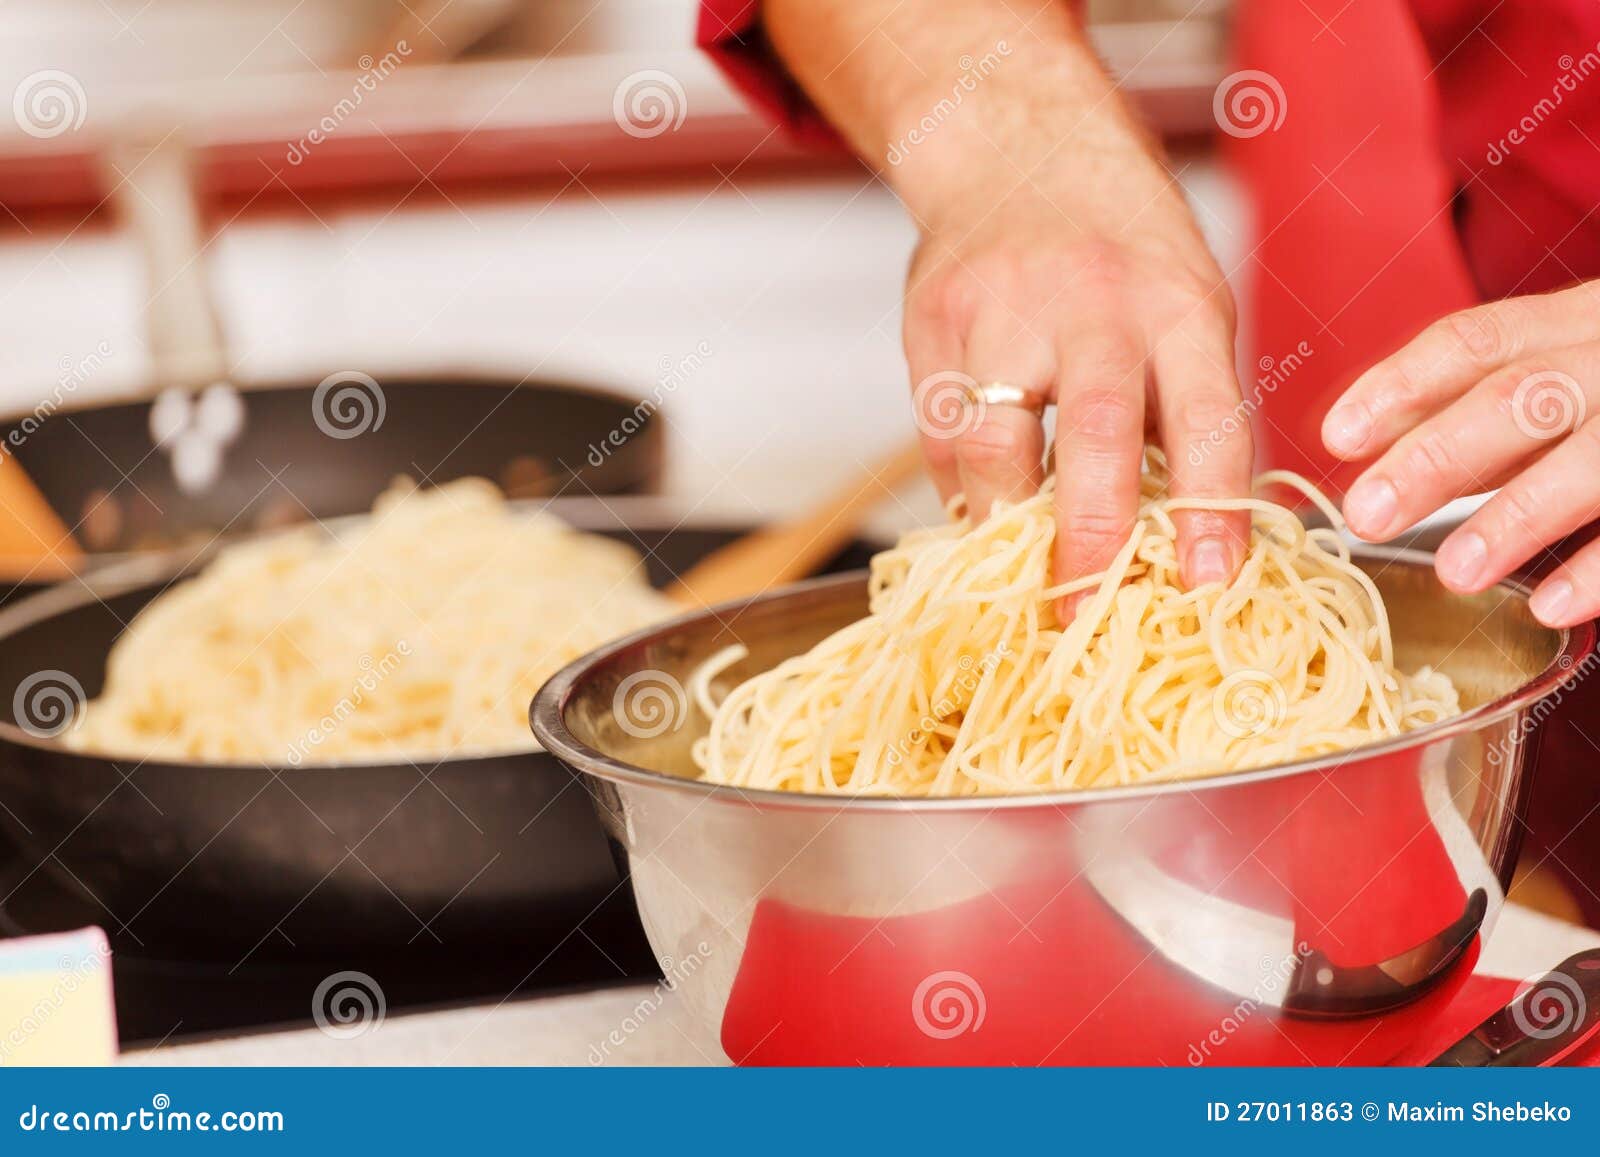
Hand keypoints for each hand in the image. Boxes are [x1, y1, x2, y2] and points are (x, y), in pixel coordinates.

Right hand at [763, 0, 1251, 600]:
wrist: (1018, 146)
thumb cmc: (1120, 250)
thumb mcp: (1185, 306)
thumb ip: (1181, 409)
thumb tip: (1183, 543)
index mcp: (1179, 306)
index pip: (1207, 422)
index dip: (1208, 512)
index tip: (1204, 586)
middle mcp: (1094, 306)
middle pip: (1094, 440)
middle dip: (1088, 542)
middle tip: (1080, 614)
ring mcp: (1003, 311)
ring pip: (993, 448)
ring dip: (1004, 524)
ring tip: (1017, 567)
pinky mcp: (933, 322)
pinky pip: (939, 434)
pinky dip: (959, 486)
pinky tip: (978, 507)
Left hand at [1323, 280, 1599, 626]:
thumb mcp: (1570, 364)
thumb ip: (1484, 398)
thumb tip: (1368, 440)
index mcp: (1581, 322)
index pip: (1477, 340)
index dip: (1402, 384)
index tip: (1337, 435)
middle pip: (1522, 397)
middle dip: (1438, 456)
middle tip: (1366, 513)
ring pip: (1595, 455)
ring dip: (1519, 514)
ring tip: (1455, 571)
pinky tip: (1553, 605)